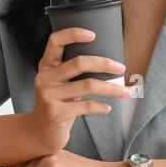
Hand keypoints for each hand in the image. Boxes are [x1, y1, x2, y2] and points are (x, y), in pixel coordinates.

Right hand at [23, 27, 131, 156]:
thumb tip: (109, 63)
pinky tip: (107, 108)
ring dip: (111, 88)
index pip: (55, 41)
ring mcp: (48, 96)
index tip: (93, 34)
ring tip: (125, 92)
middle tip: (121, 68)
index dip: (73, 34)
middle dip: (104, 63)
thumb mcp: (60, 85)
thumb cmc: (58, 105)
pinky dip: (100, 107)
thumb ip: (74, 73)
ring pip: (88, 85)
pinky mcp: (55, 113)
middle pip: (79, 63)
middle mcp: (45, 78)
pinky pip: (85, 106)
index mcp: (46, 67)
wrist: (40, 132)